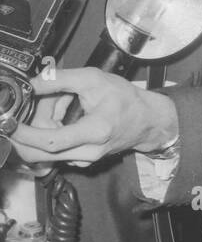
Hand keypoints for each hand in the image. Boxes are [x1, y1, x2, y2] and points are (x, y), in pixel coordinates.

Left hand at [9, 68, 177, 168]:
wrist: (149, 121)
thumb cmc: (127, 101)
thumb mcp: (94, 79)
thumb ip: (59, 80)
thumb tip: (30, 84)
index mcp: (95, 131)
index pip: (50, 141)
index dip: (24, 133)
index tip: (11, 123)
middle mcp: (89, 151)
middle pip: (40, 149)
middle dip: (32, 125)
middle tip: (41, 102)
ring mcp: (84, 159)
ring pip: (45, 148)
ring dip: (43, 124)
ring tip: (60, 104)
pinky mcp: (80, 161)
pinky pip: (53, 150)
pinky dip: (51, 131)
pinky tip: (64, 116)